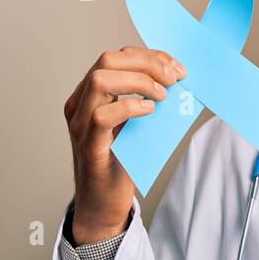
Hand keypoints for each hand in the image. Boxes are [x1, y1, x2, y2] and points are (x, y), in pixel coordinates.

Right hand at [63, 46, 184, 243]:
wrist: (104, 203)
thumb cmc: (122, 161)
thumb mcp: (137, 123)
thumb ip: (148, 100)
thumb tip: (178, 81)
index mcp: (91, 94)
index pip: (117, 57)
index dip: (150, 56)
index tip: (177, 68)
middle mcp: (80, 104)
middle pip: (107, 61)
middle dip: (147, 63)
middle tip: (174, 79)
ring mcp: (80, 124)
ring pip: (100, 80)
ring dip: (139, 82)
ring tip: (162, 95)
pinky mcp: (89, 146)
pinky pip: (102, 116)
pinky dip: (129, 107)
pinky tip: (149, 111)